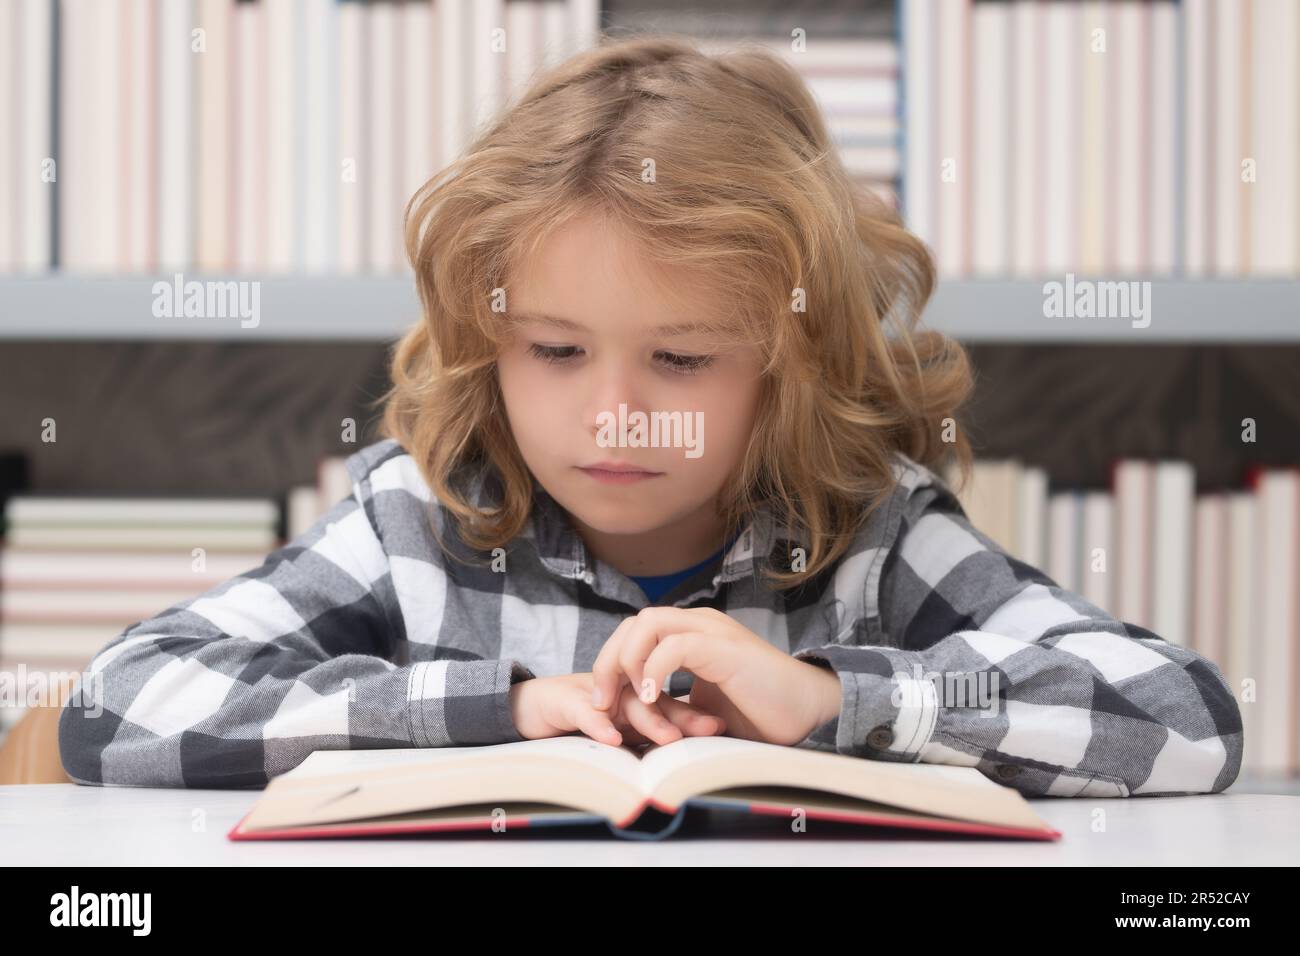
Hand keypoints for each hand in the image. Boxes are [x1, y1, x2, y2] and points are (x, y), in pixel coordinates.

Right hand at [509, 672, 727, 747]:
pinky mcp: (566, 701)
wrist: (532, 708)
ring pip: (627, 704)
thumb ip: (649, 736)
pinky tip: (613, 740)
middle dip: (685, 715)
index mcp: (637, 695)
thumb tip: (690, 759)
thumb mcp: (620, 731)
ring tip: (670, 739)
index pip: (672, 702)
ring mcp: (596, 694)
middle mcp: (621, 691)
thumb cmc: (582, 720)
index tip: (723, 727)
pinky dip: (599, 725)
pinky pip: (585, 713)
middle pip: (657, 699)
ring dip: (650, 721)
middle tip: (711, 728)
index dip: (696, 713)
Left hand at [590, 606, 842, 746]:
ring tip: (629, 698)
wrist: (807, 710)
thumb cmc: (759, 712)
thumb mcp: (700, 708)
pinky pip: (675, 645)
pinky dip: (655, 670)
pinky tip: (653, 698)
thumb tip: (632, 719)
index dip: (610, 662)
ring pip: (648, 624)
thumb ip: (670, 703)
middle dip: (608, 660)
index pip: (634, 631)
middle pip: (633, 623)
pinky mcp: (724, 647)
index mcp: (691, 634)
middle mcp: (699, 624)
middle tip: (602, 701)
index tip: (601, 702)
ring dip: (628, 662)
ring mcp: (712, 631)